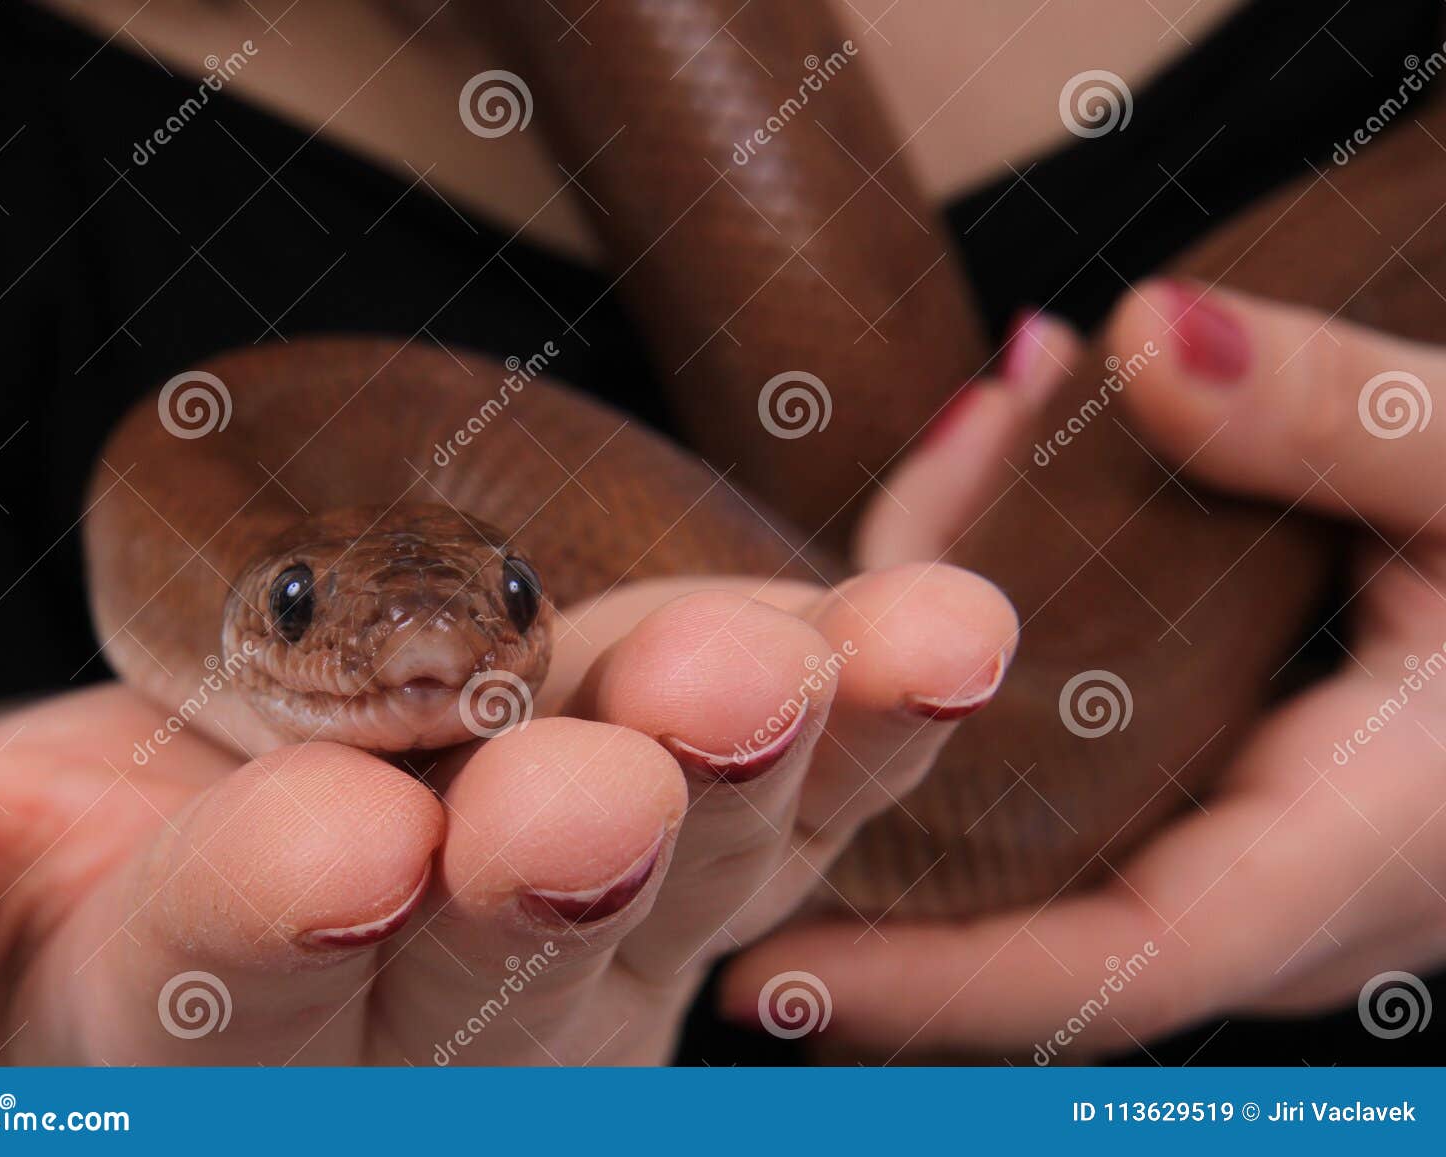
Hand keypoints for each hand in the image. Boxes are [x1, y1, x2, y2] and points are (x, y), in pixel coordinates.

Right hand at [0, 337, 1076, 1065]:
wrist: (247, 819)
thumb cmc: (57, 893)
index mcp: (212, 1026)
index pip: (232, 1002)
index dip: (266, 930)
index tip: (324, 853)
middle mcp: (427, 1004)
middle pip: (494, 950)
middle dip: (541, 869)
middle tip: (589, 796)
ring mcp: (595, 920)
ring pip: (691, 851)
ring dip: (755, 762)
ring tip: (809, 670)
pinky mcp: (701, 820)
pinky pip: (799, 770)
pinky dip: (863, 700)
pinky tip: (940, 636)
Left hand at [724, 283, 1445, 1060]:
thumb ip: (1339, 416)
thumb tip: (1153, 340)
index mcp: (1356, 847)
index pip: (1115, 966)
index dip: (935, 987)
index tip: (765, 975)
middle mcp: (1291, 896)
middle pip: (1034, 929)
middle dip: (869, 872)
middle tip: (700, 784)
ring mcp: (1255, 865)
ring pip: (1040, 857)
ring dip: (906, 767)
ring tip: (795, 645)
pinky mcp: (1232, 817)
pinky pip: (1077, 797)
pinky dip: (981, 708)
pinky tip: (930, 567)